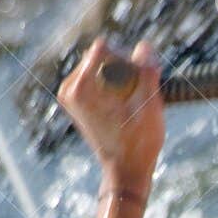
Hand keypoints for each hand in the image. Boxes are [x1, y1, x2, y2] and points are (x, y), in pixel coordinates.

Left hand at [56, 38, 164, 185]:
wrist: (126, 171)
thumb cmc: (138, 143)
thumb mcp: (149, 105)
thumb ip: (146, 71)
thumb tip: (144, 46)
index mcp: (79, 87)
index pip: (106, 50)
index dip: (129, 65)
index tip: (134, 91)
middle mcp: (69, 88)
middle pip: (104, 57)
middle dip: (126, 72)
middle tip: (133, 102)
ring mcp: (71, 93)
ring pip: (106, 67)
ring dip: (124, 80)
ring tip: (129, 108)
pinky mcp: (77, 99)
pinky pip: (103, 78)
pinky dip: (117, 87)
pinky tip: (123, 108)